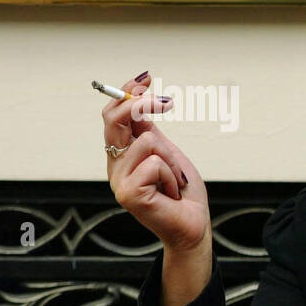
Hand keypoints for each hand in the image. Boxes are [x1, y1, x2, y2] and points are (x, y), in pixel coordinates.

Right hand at [103, 71, 210, 253]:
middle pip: (114, 121)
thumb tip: (138, 99)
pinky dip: (172, 176)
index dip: (125, 94)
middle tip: (168, 101)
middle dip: (140, 104)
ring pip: (148, 142)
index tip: (145, 78)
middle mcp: (115, 166)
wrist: (193, 226)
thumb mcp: (168, 154)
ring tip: (175, 181)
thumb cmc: (183, 193)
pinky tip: (172, 193)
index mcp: (123, 155)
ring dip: (173, 160)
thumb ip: (150, 132)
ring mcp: (118, 181)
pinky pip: (155, 164)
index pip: (113, 117)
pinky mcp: (127, 194)